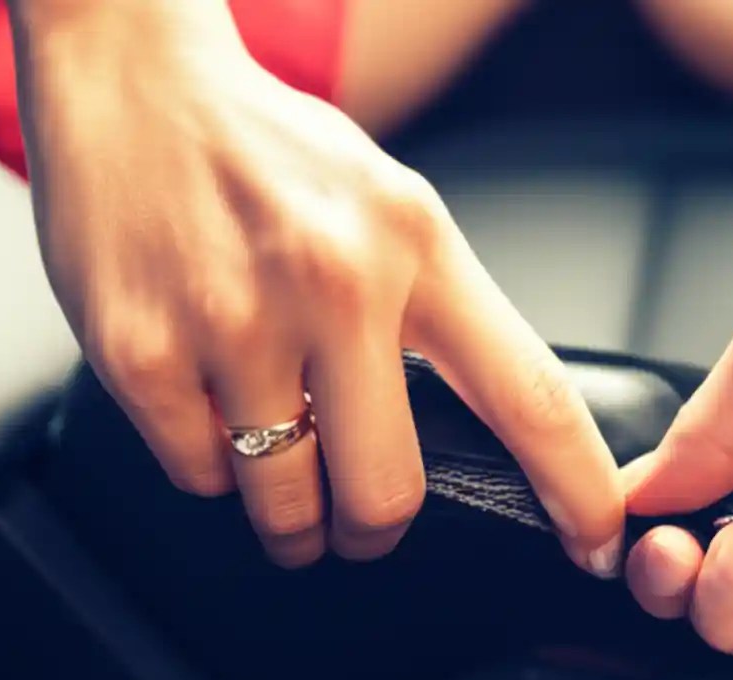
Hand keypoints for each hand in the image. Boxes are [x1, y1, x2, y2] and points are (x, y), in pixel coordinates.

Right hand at [11, 1, 621, 571]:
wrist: (136, 87)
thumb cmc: (271, 151)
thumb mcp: (391, 207)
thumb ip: (436, 309)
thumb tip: (477, 427)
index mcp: (416, 244)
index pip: (528, 392)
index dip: (575, 487)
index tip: (596, 539)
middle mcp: (335, 283)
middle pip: (387, 493)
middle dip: (374, 532)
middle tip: (363, 522)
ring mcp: (233, 322)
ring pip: (284, 504)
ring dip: (291, 514)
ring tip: (280, 463)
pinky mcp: (141, 352)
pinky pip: (198, 476)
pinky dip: (213, 465)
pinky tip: (214, 406)